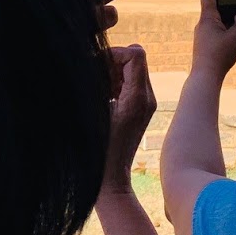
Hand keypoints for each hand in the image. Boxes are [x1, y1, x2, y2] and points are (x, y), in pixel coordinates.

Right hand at [103, 45, 155, 192]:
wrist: (109, 180)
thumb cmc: (97, 149)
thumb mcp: (92, 111)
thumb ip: (95, 83)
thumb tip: (89, 61)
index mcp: (137, 97)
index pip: (135, 54)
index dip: (113, 54)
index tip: (94, 67)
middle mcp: (146, 98)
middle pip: (135, 59)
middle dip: (112, 62)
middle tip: (94, 78)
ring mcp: (145, 105)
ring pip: (131, 70)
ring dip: (112, 73)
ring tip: (97, 90)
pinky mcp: (139, 110)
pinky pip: (129, 84)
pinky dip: (114, 84)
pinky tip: (101, 99)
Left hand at [191, 0, 235, 77]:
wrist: (206, 77)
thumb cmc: (218, 56)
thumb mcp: (234, 38)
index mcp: (208, 18)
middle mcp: (204, 23)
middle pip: (213, 2)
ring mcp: (205, 33)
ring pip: (218, 17)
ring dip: (227, 10)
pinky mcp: (208, 42)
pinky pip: (220, 29)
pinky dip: (229, 25)